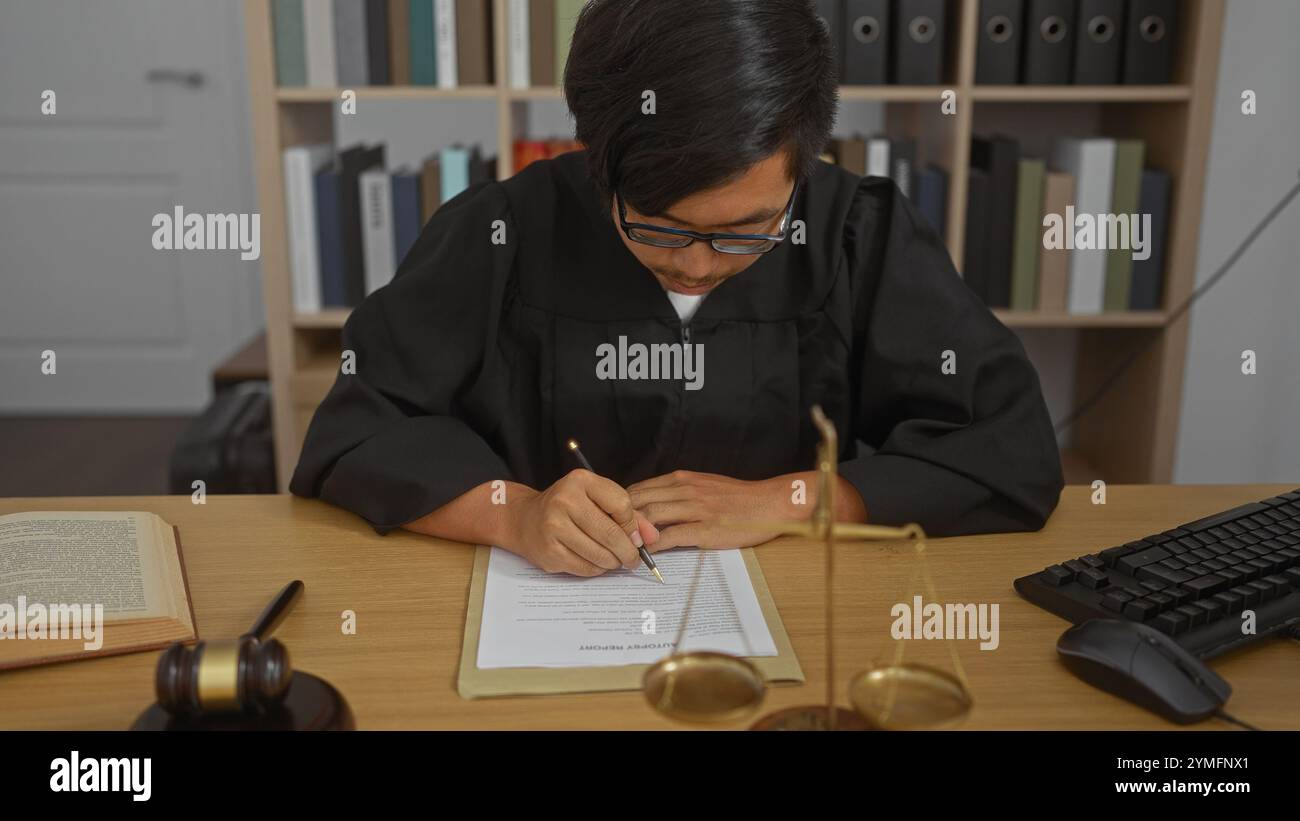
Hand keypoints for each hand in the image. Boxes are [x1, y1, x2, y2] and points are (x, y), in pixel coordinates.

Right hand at [503, 469, 659, 575]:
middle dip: (628, 551)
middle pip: (611, 533)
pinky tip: (596, 562)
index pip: (621, 505)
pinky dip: (597, 569)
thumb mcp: (596, 498)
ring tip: (615, 560)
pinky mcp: (549, 552)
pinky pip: (585, 567)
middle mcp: (565, 500)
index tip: (636, 536)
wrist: (524, 518)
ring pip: (600, 554)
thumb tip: (652, 538)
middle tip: (634, 559)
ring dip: (614, 562)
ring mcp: (554, 527)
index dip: (633, 525)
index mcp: (580, 481)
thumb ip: (628, 514)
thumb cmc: (567, 507)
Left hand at [627, 471, 798, 550]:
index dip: (620, 506)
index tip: (611, 520)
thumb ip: (679, 493)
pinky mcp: (706, 529)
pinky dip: (654, 547)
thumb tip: (653, 505)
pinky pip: (671, 537)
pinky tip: (646, 555)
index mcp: (682, 479)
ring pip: (650, 518)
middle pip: (638, 502)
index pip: (638, 489)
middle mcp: (685, 490)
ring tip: (622, 549)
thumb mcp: (704, 485)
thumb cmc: (738, 497)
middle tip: (608, 538)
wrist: (769, 503)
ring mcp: (695, 509)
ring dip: (632, 535)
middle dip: (619, 521)